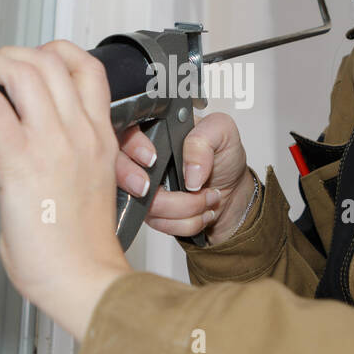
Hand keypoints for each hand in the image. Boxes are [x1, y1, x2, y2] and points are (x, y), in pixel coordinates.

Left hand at [0, 40, 132, 341]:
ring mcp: (53, 144)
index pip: (88, 69)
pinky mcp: (21, 161)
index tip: (33, 60)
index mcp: (100, 140)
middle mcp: (79, 133)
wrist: (85, 280)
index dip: (56, 53)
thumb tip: (29, 164)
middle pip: (51, 60)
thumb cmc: (82, 252)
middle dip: (14, 53)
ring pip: (22, 70)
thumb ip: (66, 166)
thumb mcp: (89, 190)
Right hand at [116, 111, 255, 244]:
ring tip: (207, 196)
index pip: (123, 131)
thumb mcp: (223, 132)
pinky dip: (187, 221)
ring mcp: (144, 188)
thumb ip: (204, 139)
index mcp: (154, 130)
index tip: (152, 159)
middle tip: (181, 187)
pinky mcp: (151, 213)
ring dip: (185, 207)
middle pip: (120, 172)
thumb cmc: (224, 158)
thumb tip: (189, 171)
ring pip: (146, 205)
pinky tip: (200, 211)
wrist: (233, 194)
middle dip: (149, 186)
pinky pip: (160, 223)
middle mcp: (142, 159)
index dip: (131, 147)